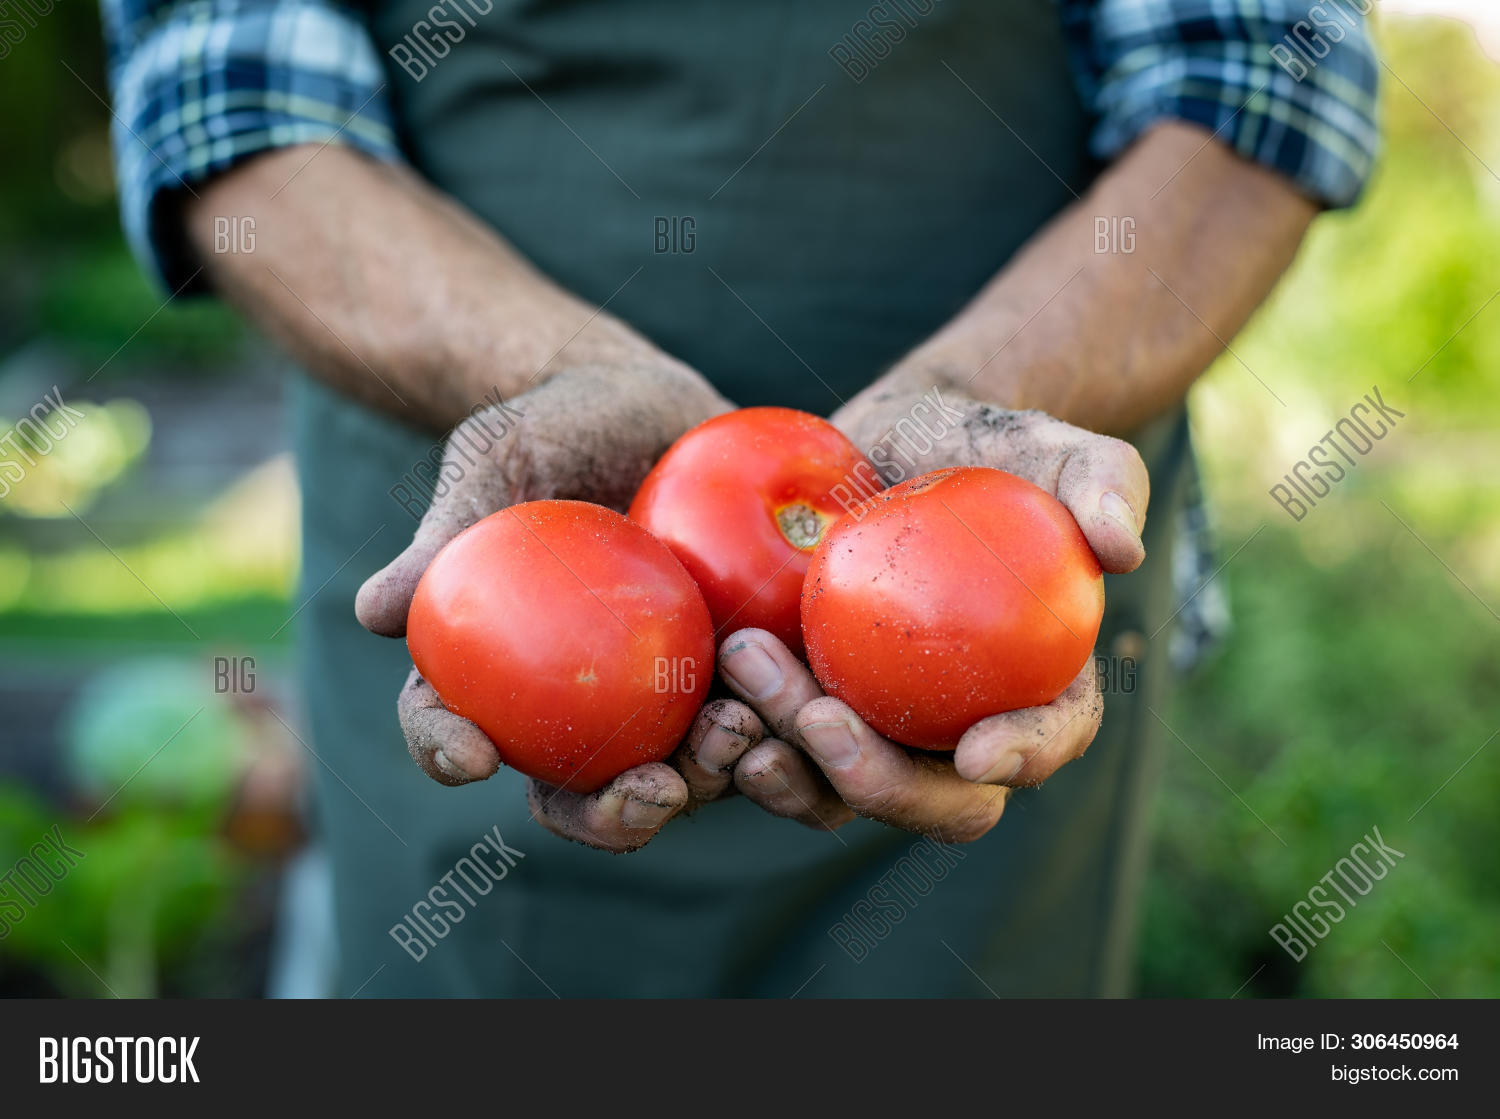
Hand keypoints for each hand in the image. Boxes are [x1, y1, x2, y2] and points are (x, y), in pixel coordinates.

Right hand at [356, 360, 755, 851]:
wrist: (651, 401)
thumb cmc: (554, 425)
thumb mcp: (496, 457)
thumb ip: (449, 529)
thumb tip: (374, 610)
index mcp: (495, 670)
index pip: (451, 725)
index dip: (445, 752)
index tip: (470, 755)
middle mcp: (573, 705)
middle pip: (576, 794)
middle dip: (612, 816)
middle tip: (651, 789)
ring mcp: (657, 698)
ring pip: (676, 775)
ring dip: (708, 778)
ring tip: (736, 730)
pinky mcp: (733, 674)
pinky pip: (755, 719)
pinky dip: (775, 727)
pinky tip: (799, 705)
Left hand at [712, 388, 1149, 841]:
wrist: (879, 447)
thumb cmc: (976, 447)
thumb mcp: (1043, 444)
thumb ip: (1099, 481)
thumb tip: (1123, 550)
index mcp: (1036, 687)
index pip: (1048, 740)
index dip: (1023, 759)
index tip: (978, 749)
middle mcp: (955, 732)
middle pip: (935, 801)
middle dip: (880, 782)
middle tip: (822, 720)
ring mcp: (874, 732)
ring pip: (840, 791)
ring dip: (792, 762)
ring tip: (745, 684)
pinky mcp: (801, 715)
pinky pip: (774, 753)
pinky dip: (739, 745)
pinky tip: (710, 701)